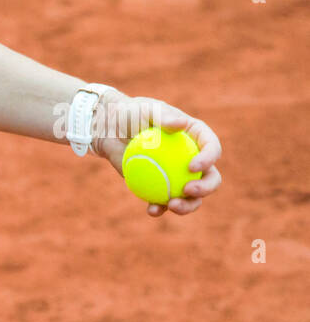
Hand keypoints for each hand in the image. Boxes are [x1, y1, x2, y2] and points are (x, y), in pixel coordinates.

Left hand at [92, 91, 223, 216]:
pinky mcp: (159, 186)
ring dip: (187, 205)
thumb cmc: (130, 114)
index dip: (209, 159)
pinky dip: (160, 208)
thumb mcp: (145, 110)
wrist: (110, 131)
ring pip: (191, 196)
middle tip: (188, 190)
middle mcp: (192, 158)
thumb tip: (182, 124)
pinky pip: (163, 202)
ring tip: (172, 205)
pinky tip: (152, 211)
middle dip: (205, 187)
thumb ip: (163, 116)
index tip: (192, 167)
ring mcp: (176, 175)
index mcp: (196, 137)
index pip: (211, 148)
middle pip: (210, 177)